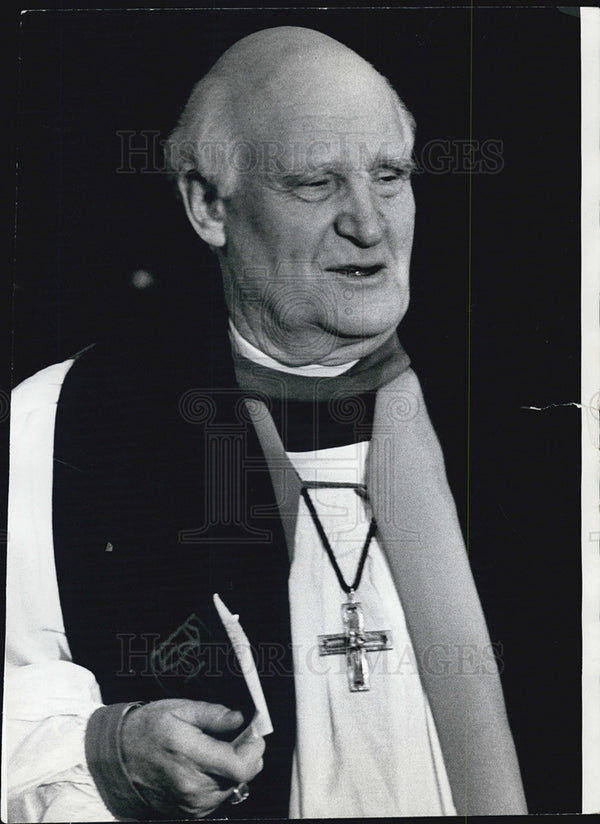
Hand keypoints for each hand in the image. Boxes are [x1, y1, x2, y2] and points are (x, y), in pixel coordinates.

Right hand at [119, 699, 264, 817]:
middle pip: (243, 776)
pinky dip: (219, 779)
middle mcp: (193, 786)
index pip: (242, 765)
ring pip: (234, 786)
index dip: (255, 748)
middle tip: (232, 735)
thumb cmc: (147, 729)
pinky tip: (202, 765)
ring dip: (231, 767)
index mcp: (190, 756)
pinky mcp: (190, 812)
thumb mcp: (179, 709)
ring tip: (210, 749)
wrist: (117, 759)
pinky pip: (219, 795)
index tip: (253, 731)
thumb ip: (213, 714)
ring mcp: (192, 803)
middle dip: (245, 753)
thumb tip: (241, 718)